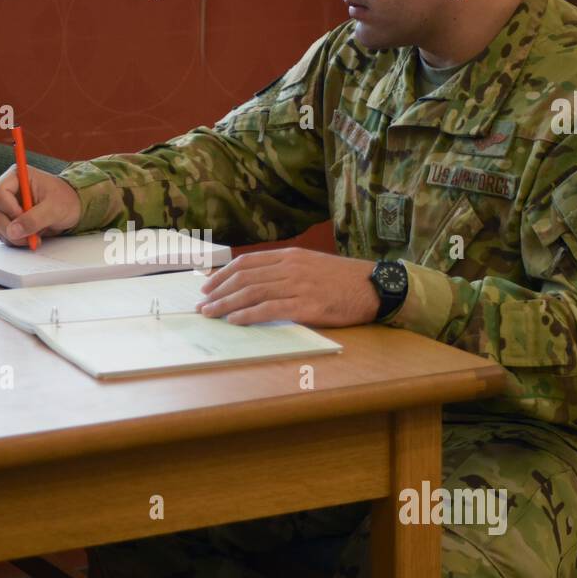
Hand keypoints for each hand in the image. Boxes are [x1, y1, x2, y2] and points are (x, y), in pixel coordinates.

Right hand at [0, 165, 82, 247]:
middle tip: (31, 236)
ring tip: (35, 236)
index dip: (9, 209)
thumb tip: (13, 231)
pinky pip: (4, 234)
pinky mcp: (9, 220)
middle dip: (12, 229)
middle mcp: (8, 191)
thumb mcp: (54, 208)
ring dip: (15, 237)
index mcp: (16, 177)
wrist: (73, 208)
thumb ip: (34, 219)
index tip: (24, 217)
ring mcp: (7, 207)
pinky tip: (31, 236)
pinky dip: (16, 240)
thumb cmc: (66, 200)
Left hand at [196, 248, 381, 326]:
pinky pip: (270, 309)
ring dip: (226, 304)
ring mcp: (298, 285)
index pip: (247, 263)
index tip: (208, 286)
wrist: (374, 287)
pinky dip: (248, 315)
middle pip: (244, 277)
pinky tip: (235, 320)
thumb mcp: (311, 266)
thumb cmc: (343, 280)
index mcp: (290, 256)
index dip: (223, 274)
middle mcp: (290, 267)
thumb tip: (257, 284)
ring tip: (210, 314)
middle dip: (218, 291)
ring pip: (252, 293)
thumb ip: (285, 271)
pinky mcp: (306, 305)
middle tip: (202, 304)